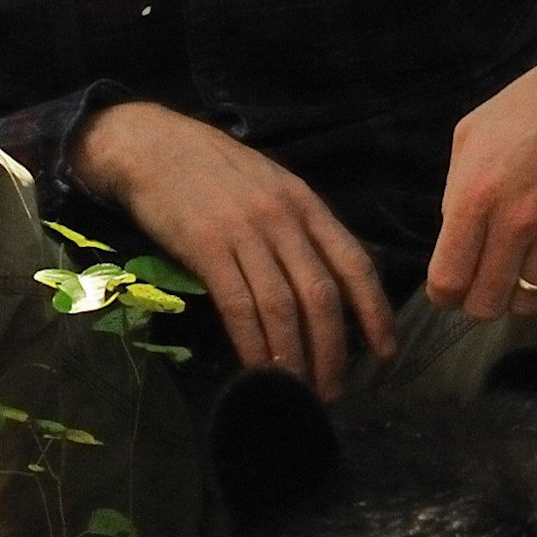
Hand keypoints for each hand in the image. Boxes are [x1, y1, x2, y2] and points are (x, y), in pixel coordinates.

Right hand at [70, 102, 392, 396]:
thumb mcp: (271, 185)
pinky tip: (258, 370)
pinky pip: (238, 305)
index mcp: (305, 203)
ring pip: (282, 306)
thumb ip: (299, 226)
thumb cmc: (211, 169)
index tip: (385, 351)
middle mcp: (282, 218)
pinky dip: (252, 343)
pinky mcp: (206, 247)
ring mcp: (244, 232)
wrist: (151, 145)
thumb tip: (326, 282)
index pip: (355, 262)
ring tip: (298, 392)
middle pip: (321, 294)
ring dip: (294, 356)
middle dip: (333, 350)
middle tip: (334, 391)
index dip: (374, 311)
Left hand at [426, 9, 536, 324]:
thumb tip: (455, 241)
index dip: (443, 294)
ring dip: (517, 296)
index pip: (448, 279)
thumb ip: (456, 192)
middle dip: (477, 303)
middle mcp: (516, 223)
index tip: (448, 290)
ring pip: (527, 304)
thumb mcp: (470, 136)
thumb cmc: (528, 106)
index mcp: (476, 195)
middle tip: (482, 285)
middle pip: (486, 305)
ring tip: (517, 272)